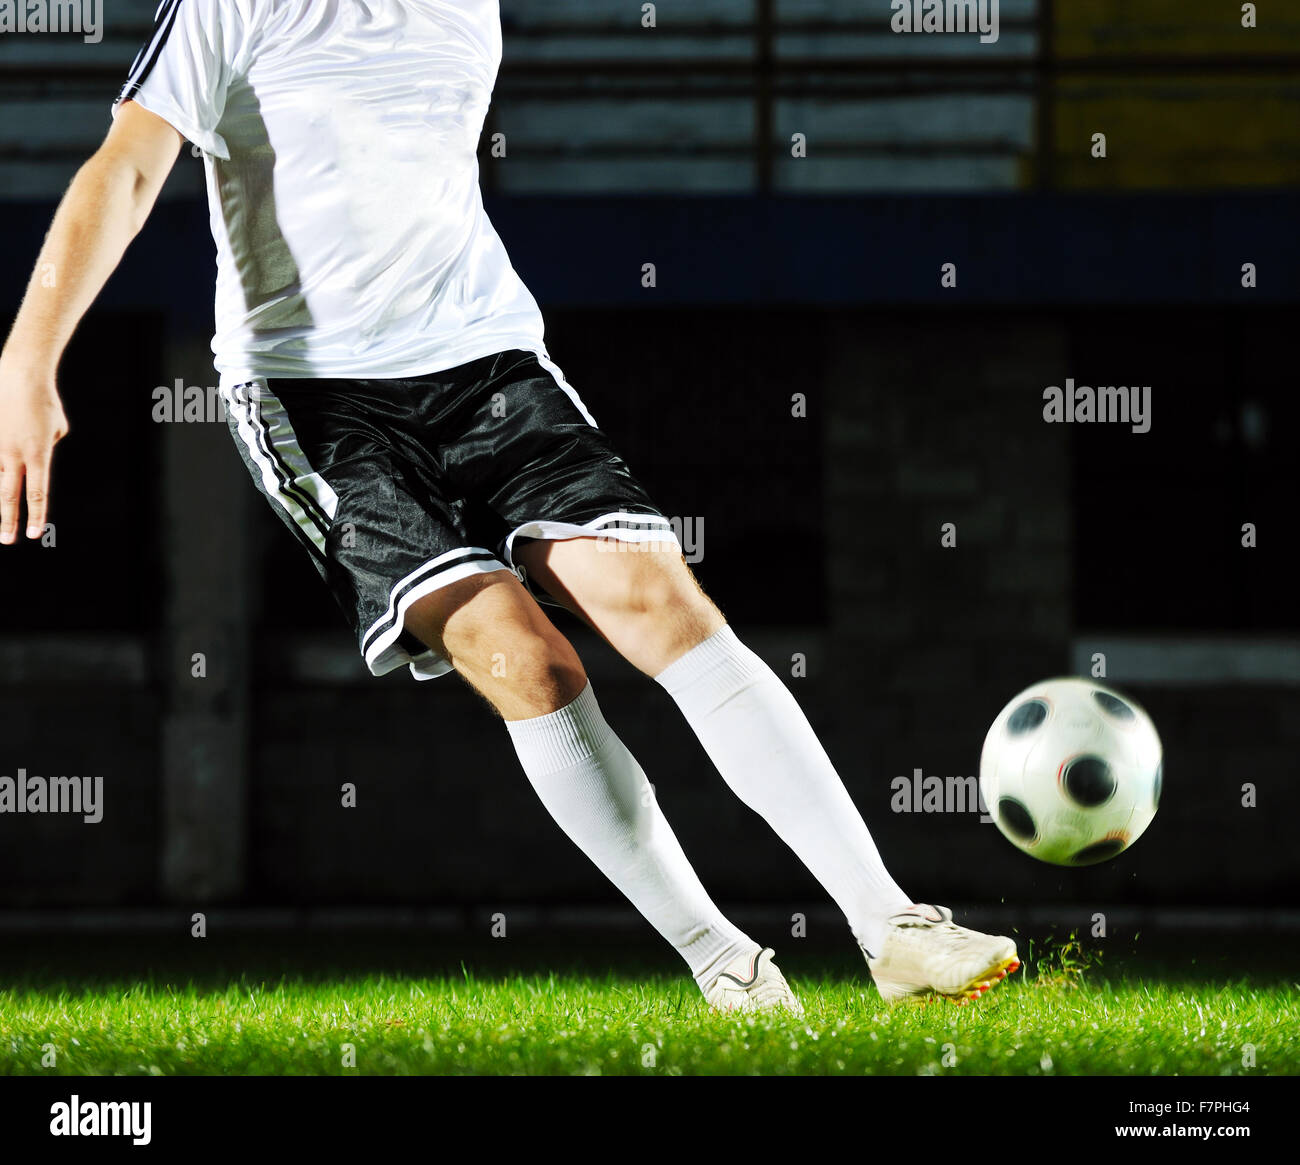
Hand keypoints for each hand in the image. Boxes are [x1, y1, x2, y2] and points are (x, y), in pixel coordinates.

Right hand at [0, 368, 68, 543]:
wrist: (21, 374)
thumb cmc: (44, 401)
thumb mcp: (57, 429)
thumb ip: (47, 448)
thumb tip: (34, 460)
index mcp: (38, 455)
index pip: (38, 493)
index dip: (36, 515)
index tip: (33, 534)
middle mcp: (15, 454)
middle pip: (10, 494)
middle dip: (8, 520)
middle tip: (7, 541)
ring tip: (0, 516)